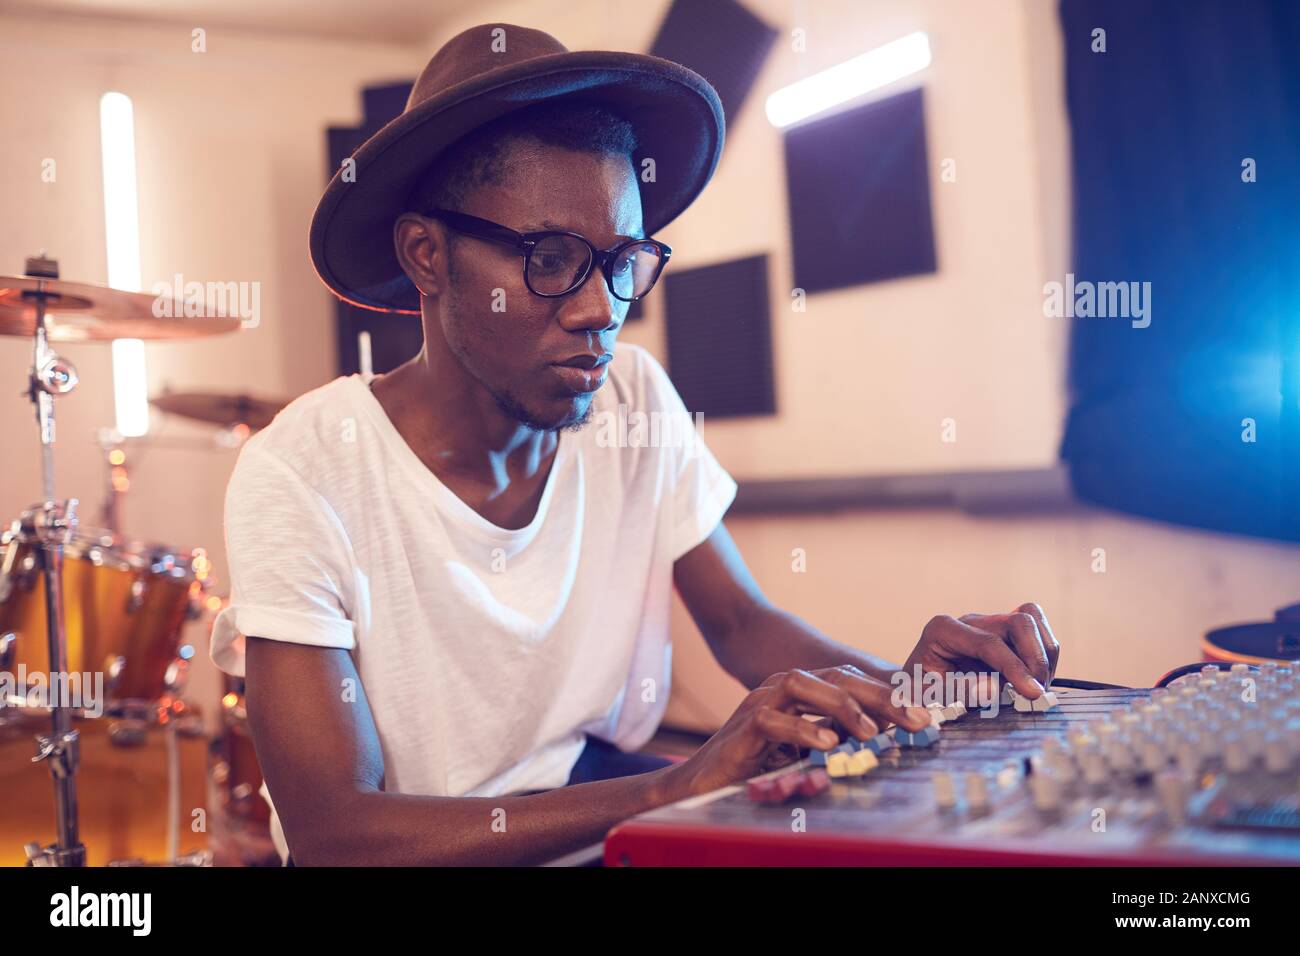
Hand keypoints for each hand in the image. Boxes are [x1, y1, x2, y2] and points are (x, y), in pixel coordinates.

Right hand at [662, 666, 932, 798]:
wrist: (702, 784)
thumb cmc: (757, 768)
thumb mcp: (806, 751)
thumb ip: (836, 738)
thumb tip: (885, 736)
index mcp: (800, 692)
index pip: (849, 680)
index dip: (887, 693)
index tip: (922, 715)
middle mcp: (781, 689)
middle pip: (834, 676)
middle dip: (878, 695)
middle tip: (915, 719)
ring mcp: (760, 702)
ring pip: (803, 684)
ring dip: (842, 705)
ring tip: (873, 732)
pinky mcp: (743, 726)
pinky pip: (773, 718)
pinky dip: (803, 728)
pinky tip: (828, 744)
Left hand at [903, 602, 1060, 701]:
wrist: (918, 688)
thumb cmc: (919, 692)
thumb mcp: (928, 696)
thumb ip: (958, 690)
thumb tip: (993, 687)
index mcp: (943, 629)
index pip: (989, 642)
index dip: (1015, 668)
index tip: (1033, 693)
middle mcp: (969, 621)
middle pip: (1018, 622)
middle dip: (1035, 658)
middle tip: (1037, 692)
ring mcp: (988, 623)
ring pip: (1032, 619)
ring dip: (1044, 655)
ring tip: (1038, 687)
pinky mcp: (1004, 633)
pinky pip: (1036, 631)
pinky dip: (1044, 654)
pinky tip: (1035, 680)